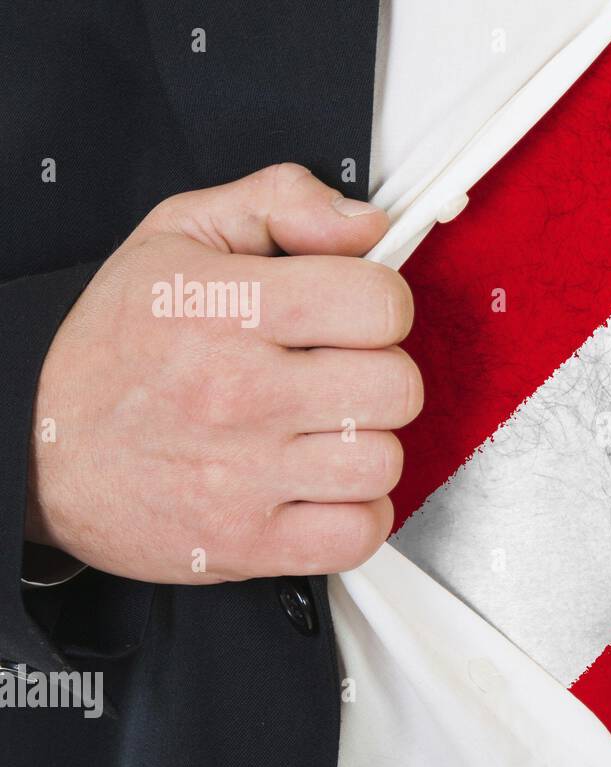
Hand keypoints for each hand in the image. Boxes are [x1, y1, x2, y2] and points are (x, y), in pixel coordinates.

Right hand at [25, 163, 421, 583]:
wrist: (33, 451)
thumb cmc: (116, 347)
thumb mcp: (179, 236)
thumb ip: (281, 203)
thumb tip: (367, 223)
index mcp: (227, 308)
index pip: (382, 304)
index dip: (380, 306)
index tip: (351, 317)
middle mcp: (238, 393)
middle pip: (398, 388)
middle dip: (379, 377)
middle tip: (337, 378)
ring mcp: (243, 476)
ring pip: (384, 463)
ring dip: (367, 449)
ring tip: (322, 435)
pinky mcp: (246, 542)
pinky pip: (358, 534)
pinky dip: (356, 517)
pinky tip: (323, 489)